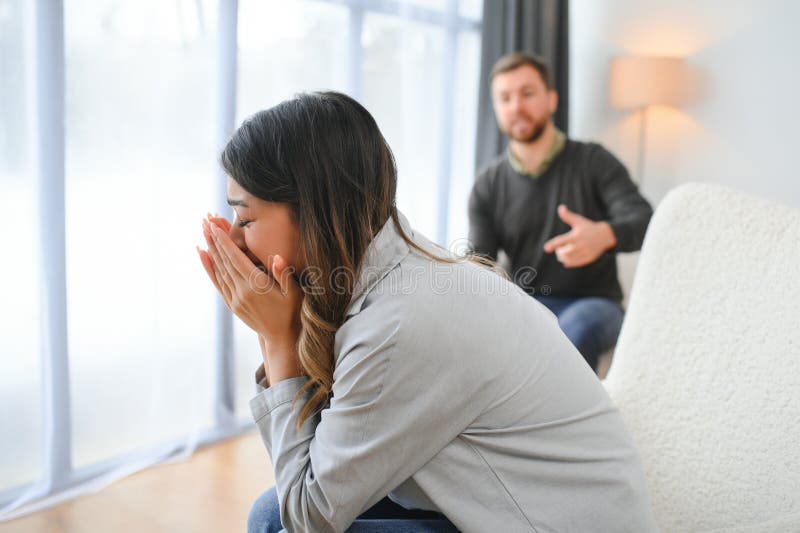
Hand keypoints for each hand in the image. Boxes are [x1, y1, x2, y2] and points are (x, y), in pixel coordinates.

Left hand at [197, 214, 303, 382]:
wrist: (281, 336)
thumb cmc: (291, 311)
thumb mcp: (294, 293)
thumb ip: (284, 275)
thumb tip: (277, 258)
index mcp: (257, 286)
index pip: (236, 260)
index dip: (225, 243)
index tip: (215, 227)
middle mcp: (242, 292)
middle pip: (224, 262)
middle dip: (214, 241)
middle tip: (204, 222)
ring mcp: (234, 298)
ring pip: (218, 270)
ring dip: (210, 250)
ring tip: (203, 232)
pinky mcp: (231, 303)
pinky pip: (217, 282)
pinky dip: (208, 267)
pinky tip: (202, 254)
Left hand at [542, 205, 616, 267]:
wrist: (606, 235)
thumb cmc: (589, 227)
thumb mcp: (579, 220)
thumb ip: (568, 216)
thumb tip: (560, 207)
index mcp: (576, 235)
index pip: (562, 241)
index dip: (553, 245)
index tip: (546, 248)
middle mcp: (581, 245)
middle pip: (564, 252)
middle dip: (559, 252)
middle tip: (559, 250)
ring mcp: (585, 252)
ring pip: (569, 259)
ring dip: (562, 258)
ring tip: (562, 254)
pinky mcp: (588, 258)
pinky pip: (576, 263)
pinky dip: (569, 263)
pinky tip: (566, 260)